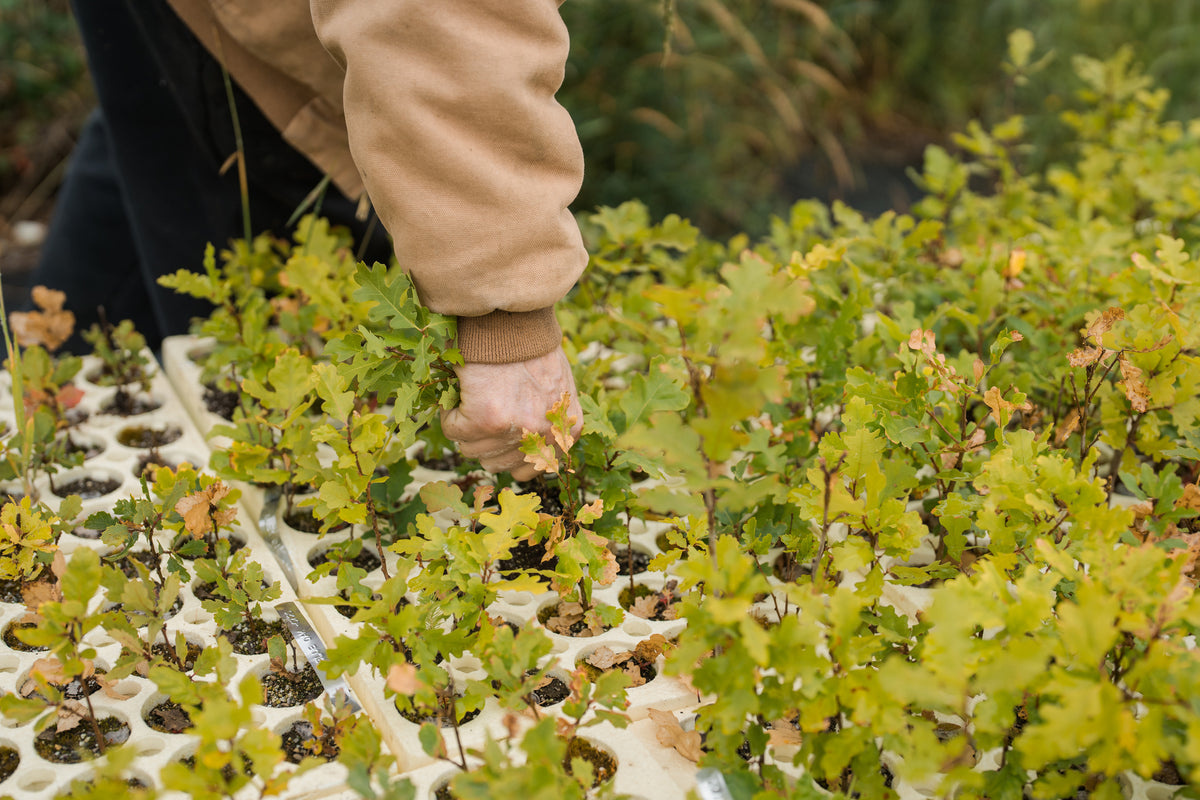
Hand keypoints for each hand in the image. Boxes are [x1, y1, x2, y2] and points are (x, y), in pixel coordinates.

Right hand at [440, 346, 582, 479]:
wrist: (514, 320)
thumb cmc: (532, 347)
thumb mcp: (556, 388)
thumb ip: (547, 421)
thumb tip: (524, 450)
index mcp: (566, 431)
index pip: (528, 470)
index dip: (507, 451)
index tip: (499, 432)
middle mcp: (544, 436)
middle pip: (497, 464)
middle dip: (483, 440)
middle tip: (482, 408)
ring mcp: (516, 429)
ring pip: (472, 450)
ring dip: (465, 427)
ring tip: (474, 396)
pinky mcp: (487, 419)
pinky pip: (453, 430)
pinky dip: (450, 412)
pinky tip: (463, 390)